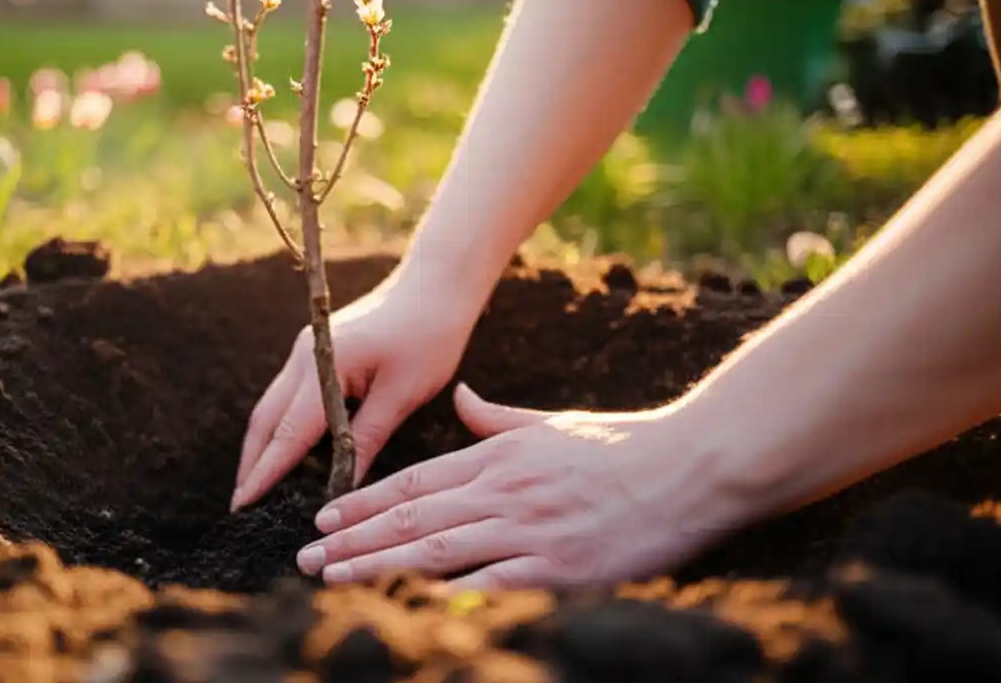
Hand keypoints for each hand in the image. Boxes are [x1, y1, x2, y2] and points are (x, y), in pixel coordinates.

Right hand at [232, 263, 480, 510]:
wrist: (436, 285)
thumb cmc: (429, 336)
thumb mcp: (403, 394)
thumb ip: (367, 439)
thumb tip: (344, 487)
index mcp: (326, 364)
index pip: (289, 432)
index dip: (266, 472)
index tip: (244, 505)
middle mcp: (305, 356)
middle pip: (266, 419)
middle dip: (251, 463)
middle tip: (240, 506)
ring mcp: (306, 351)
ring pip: (272, 407)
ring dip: (263, 446)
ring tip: (255, 487)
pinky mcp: (315, 351)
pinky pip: (289, 396)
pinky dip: (281, 427)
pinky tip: (286, 453)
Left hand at [294, 385, 747, 588]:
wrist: (692, 466)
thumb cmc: (624, 445)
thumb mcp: (553, 424)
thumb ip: (498, 419)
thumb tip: (462, 399)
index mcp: (500, 457)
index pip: (416, 481)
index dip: (365, 500)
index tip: (326, 515)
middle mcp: (505, 491)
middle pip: (412, 516)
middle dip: (353, 536)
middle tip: (309, 553)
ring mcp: (530, 529)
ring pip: (437, 548)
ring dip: (378, 563)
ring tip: (334, 575)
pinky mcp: (560, 566)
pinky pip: (492, 581)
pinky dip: (449, 592)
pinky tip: (409, 601)